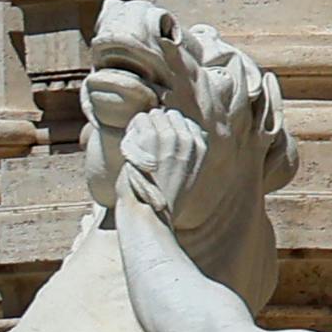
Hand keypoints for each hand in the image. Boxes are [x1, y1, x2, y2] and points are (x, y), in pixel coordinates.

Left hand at [117, 106, 207, 226]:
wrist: (151, 216)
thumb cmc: (162, 200)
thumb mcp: (186, 174)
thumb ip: (185, 151)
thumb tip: (177, 128)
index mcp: (201, 148)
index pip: (183, 121)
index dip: (167, 131)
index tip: (158, 148)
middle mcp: (188, 140)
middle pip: (168, 115)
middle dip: (155, 127)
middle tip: (145, 148)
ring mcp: (170, 137)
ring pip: (153, 115)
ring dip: (142, 129)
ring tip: (138, 150)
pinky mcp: (151, 137)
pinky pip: (139, 119)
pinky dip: (131, 132)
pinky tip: (131, 151)